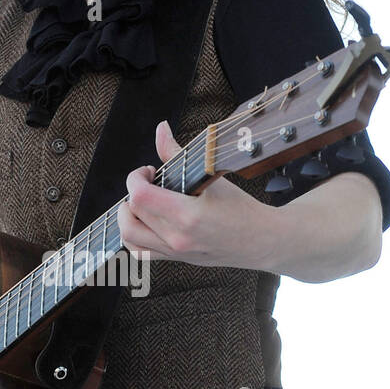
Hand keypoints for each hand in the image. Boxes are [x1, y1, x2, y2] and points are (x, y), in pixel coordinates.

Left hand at [117, 120, 275, 269]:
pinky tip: (145, 219)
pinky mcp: (175, 259)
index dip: (136, 178)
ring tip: (142, 202)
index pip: (139, 196)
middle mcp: (177, 239)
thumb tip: (161, 129)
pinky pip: (139, 251)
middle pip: (131, 214)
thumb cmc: (241, 209)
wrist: (261, 240)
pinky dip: (133, 234)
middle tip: (147, 183)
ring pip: (129, 236)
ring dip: (128, 215)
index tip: (149, 171)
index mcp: (188, 216)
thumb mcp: (212, 176)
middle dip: (132, 192)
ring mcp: (175, 253)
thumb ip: (178, 153)